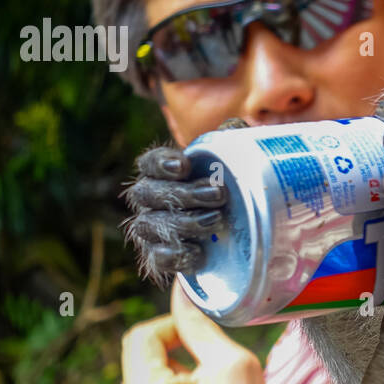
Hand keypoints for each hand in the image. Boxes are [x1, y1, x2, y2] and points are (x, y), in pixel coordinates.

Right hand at [121, 118, 246, 282]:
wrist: (228, 240)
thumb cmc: (224, 191)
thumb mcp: (230, 165)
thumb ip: (229, 141)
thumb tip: (234, 126)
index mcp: (162, 173)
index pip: (149, 163)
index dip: (161, 164)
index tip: (185, 165)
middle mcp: (150, 200)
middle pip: (149, 194)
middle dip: (183, 194)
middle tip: (218, 195)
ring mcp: (151, 229)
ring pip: (151, 225)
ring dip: (183, 223)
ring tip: (215, 221)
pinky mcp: (159, 257)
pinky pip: (157, 257)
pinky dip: (176, 255)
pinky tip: (198, 252)